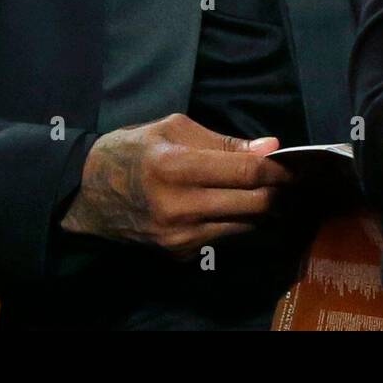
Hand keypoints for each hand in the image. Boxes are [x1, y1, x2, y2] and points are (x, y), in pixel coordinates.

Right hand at [60, 113, 292, 258]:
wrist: (87, 193)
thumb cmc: (132, 149)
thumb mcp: (174, 129)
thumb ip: (223, 142)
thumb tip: (268, 147)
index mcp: (176, 167)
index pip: (245, 172)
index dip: (277, 169)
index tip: (294, 164)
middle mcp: (180, 207)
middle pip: (253, 204)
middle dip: (278, 191)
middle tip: (290, 179)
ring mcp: (180, 236)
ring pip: (244, 224)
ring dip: (262, 209)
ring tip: (268, 191)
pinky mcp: (179, 253)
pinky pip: (224, 236)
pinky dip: (237, 221)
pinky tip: (236, 206)